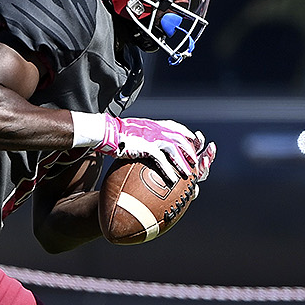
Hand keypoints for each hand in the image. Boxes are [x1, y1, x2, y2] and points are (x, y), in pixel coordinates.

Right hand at [96, 117, 213, 181]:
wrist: (109, 132)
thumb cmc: (119, 133)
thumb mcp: (136, 130)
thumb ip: (146, 134)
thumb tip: (147, 142)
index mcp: (155, 125)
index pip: (176, 127)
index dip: (186, 135)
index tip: (193, 142)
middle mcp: (157, 129)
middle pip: (180, 139)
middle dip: (189, 151)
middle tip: (195, 162)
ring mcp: (153, 137)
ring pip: (175, 150)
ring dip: (183, 162)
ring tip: (188, 174)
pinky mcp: (147, 146)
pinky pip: (163, 160)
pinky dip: (169, 170)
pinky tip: (173, 180)